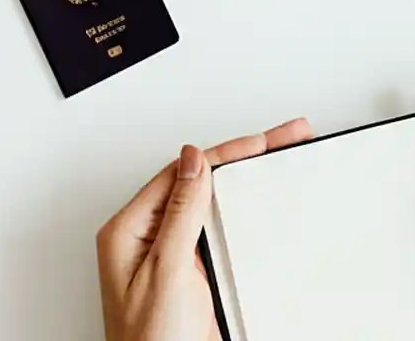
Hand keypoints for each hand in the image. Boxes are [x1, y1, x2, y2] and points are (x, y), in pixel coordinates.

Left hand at [96, 119, 315, 340]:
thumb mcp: (166, 271)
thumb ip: (180, 214)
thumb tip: (193, 161)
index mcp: (129, 232)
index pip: (183, 173)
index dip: (226, 152)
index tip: (262, 141)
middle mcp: (149, 241)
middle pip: (202, 183)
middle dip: (245, 158)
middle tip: (284, 138)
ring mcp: (174, 258)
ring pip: (215, 205)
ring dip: (250, 183)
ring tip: (283, 160)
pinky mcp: (196, 277)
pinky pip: (223, 234)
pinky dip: (249, 216)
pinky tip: (268, 206)